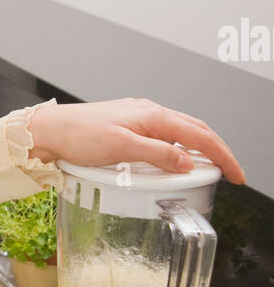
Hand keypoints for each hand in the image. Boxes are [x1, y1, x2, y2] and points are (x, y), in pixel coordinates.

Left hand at [28, 98, 244, 184]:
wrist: (49, 130)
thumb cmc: (78, 135)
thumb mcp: (121, 148)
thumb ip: (157, 154)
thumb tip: (187, 163)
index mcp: (152, 115)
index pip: (199, 135)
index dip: (222, 155)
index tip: (236, 173)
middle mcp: (149, 113)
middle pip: (195, 130)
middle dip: (217, 151)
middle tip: (230, 172)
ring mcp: (139, 118)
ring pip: (180, 132)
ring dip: (199, 149)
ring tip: (210, 168)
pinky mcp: (128, 127)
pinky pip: (164, 136)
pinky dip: (178, 148)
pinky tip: (176, 160)